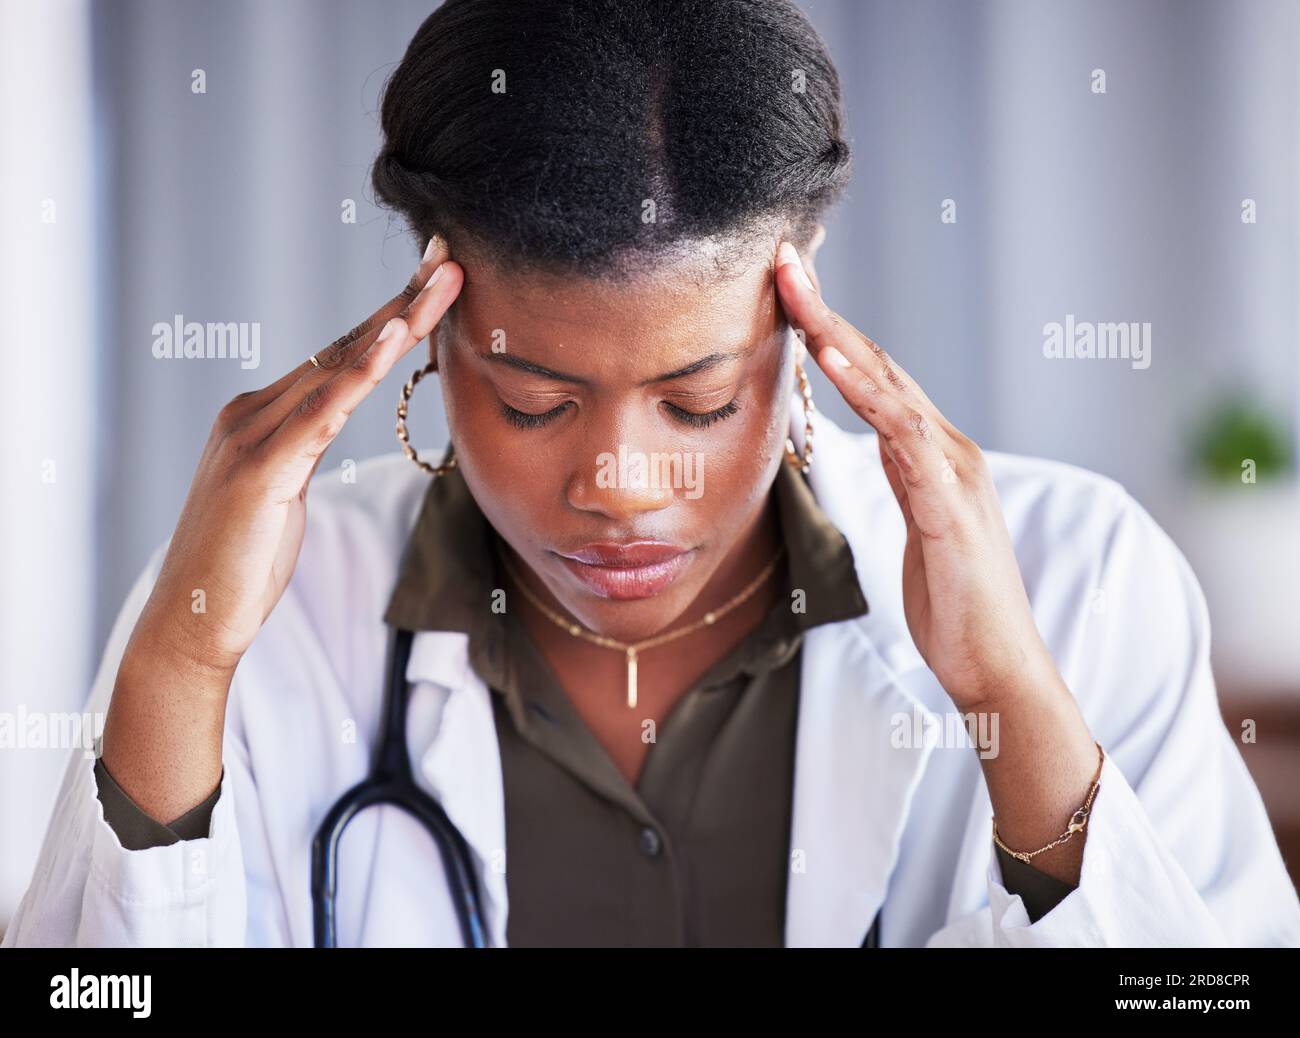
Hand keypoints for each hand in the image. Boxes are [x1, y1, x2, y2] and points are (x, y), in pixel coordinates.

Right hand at [127, 238, 463, 678]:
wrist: (192, 621)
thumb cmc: (241, 564)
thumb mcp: (285, 493)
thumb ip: (302, 449)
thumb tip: (328, 423)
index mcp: (260, 416)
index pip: (338, 356)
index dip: (388, 316)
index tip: (433, 279)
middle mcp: (252, 412)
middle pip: (343, 347)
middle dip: (402, 299)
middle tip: (450, 254)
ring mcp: (251, 437)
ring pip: (338, 367)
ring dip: (397, 320)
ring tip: (441, 280)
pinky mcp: (260, 471)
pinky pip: (322, 413)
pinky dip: (360, 372)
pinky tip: (394, 339)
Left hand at [773, 241, 1058, 710]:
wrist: (998, 667)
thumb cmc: (954, 604)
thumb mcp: (917, 529)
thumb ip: (902, 480)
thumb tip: (876, 447)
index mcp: (934, 455)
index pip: (877, 379)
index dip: (832, 332)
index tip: (790, 290)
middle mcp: (948, 450)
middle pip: (880, 366)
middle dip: (828, 311)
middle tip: (783, 259)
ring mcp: (954, 474)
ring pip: (889, 388)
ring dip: (839, 336)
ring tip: (796, 291)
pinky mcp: (950, 509)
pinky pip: (902, 438)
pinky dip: (867, 393)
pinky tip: (831, 360)